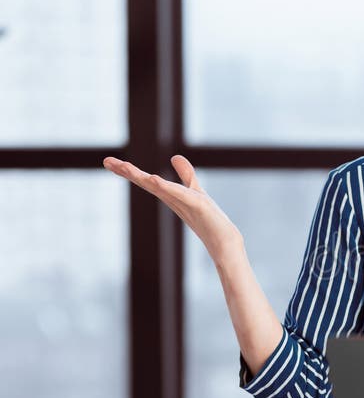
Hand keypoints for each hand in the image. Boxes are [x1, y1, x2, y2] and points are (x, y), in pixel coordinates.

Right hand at [103, 155, 243, 261]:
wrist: (223, 240)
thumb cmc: (207, 218)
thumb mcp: (194, 189)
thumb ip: (185, 174)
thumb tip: (175, 156)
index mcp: (169, 194)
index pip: (145, 180)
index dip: (128, 171)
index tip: (108, 161)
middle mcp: (172, 199)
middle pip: (146, 183)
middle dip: (128, 172)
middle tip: (106, 161)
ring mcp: (183, 203)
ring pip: (159, 187)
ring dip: (142, 177)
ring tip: (125, 166)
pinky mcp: (197, 205)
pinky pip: (179, 194)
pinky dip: (166, 186)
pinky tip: (154, 179)